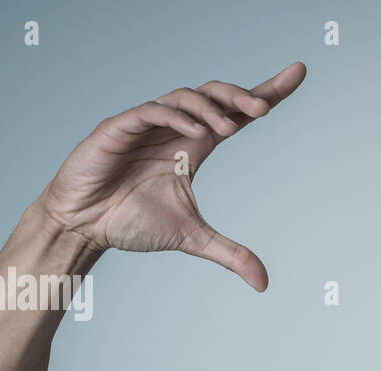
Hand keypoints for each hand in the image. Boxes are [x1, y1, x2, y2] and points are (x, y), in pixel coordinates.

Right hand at [36, 62, 306, 290]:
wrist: (82, 227)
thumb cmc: (130, 222)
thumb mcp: (192, 239)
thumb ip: (230, 255)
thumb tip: (264, 284)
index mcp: (193, 146)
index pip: (237, 114)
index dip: (267, 93)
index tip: (297, 75)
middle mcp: (174, 129)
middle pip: (216, 95)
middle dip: (242, 95)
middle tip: (266, 106)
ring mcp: (146, 125)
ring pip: (185, 97)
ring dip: (210, 108)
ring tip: (229, 127)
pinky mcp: (118, 128)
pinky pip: (151, 111)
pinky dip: (176, 117)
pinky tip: (196, 130)